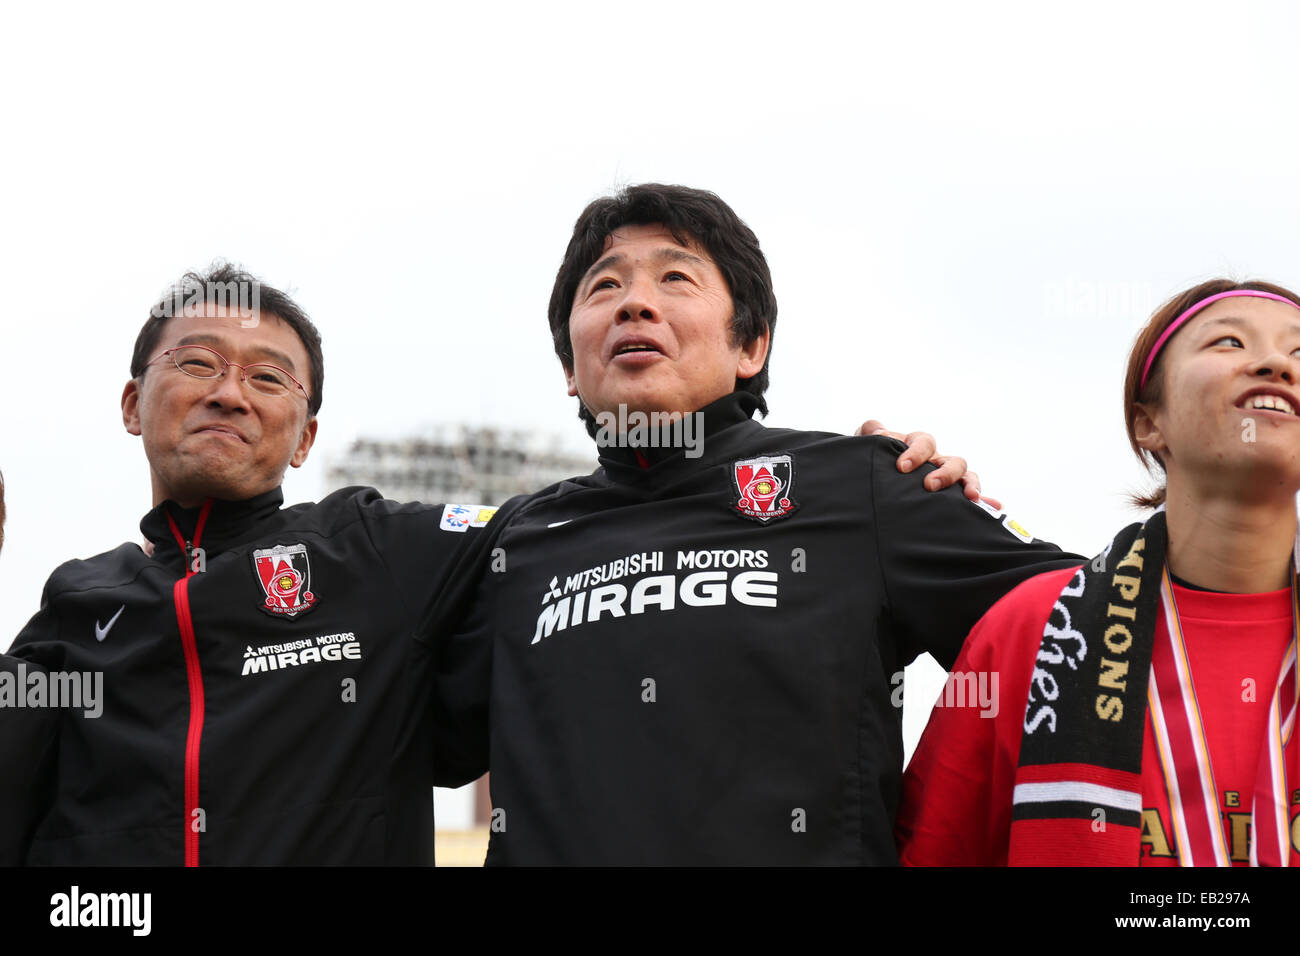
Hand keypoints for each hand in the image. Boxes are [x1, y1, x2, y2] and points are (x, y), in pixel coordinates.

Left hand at [855, 420, 1002, 509]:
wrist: (869, 482)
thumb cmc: (871, 460)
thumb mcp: (865, 445)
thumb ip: (870, 433)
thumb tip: (880, 432)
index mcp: (916, 446)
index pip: (923, 443)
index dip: (916, 453)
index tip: (902, 467)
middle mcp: (935, 462)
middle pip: (952, 461)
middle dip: (945, 473)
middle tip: (929, 485)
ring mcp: (945, 480)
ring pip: (966, 478)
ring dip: (970, 485)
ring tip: (970, 497)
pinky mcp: (949, 498)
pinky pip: (970, 498)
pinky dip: (986, 501)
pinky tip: (994, 507)